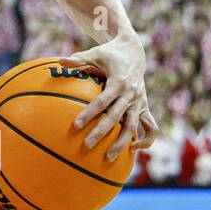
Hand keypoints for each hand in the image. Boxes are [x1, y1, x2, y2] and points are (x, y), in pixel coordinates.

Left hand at [62, 35, 159, 161]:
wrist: (134, 51)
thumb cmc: (109, 54)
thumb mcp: (94, 54)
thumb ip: (78, 60)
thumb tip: (59, 61)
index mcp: (119, 82)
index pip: (102, 101)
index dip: (90, 114)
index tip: (75, 125)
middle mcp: (131, 94)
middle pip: (116, 118)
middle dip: (101, 133)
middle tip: (86, 145)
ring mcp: (140, 102)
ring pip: (133, 127)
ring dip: (122, 143)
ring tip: (108, 158)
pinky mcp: (145, 107)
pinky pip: (151, 127)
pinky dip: (146, 140)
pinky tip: (132, 149)